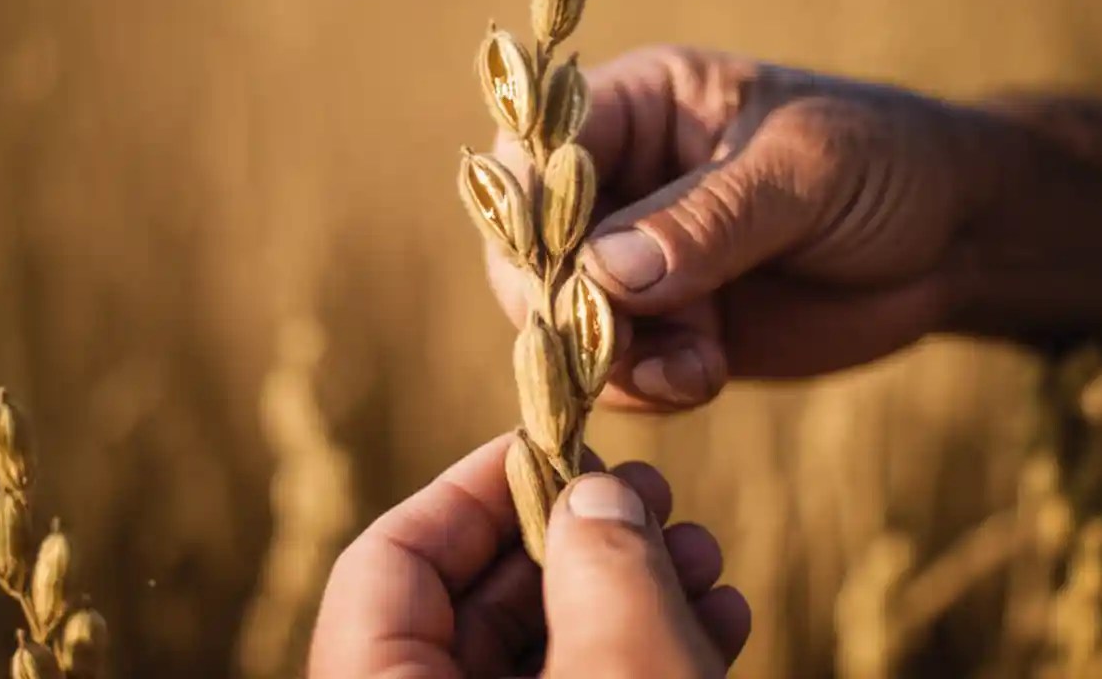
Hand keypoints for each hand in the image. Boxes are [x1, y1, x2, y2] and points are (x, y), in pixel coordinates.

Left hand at [307, 433, 749, 677]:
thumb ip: (603, 573)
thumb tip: (593, 496)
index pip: (385, 564)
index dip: (468, 488)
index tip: (551, 443)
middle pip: (471, 606)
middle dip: (576, 538)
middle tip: (654, 496)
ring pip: (538, 657)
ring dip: (625, 595)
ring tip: (702, 555)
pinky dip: (640, 658)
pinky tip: (716, 621)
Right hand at [488, 46, 1101, 410]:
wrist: (956, 241)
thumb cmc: (887, 165)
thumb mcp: (807, 173)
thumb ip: (708, 219)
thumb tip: (604, 272)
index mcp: (639, 108)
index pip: (541, 152)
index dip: (532, 216)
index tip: (565, 275)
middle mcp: (622, 183)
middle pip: (531, 249)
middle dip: (565, 306)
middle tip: (618, 346)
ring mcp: (639, 262)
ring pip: (565, 321)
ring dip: (611, 360)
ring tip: (692, 368)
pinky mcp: (667, 329)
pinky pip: (618, 370)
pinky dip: (645, 388)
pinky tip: (702, 380)